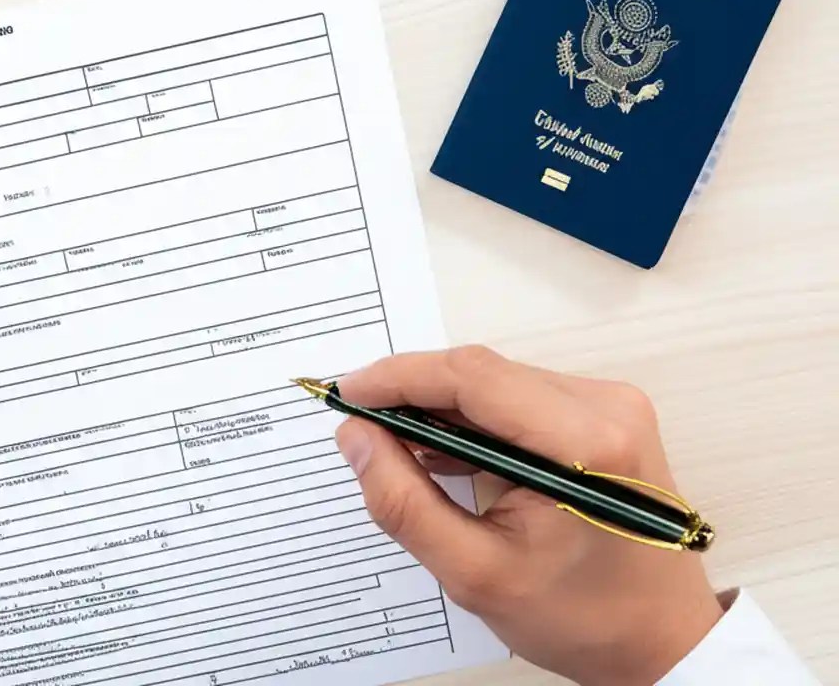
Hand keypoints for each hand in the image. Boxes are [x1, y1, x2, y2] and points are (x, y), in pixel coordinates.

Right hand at [334, 347, 722, 685]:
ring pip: (498, 382)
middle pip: (484, 373)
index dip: (400, 377)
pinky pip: (521, 398)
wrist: (665, 640)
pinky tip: (442, 452)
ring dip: (441, 408)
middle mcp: (608, 406)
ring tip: (395, 447)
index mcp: (588, 442)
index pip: (473, 378)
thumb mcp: (475, 573)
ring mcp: (612, 407)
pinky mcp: (606, 417)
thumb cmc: (585, 618)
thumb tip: (357, 437)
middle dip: (414, 392)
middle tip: (361, 427)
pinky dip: (474, 419)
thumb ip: (405, 502)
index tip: (347, 395)